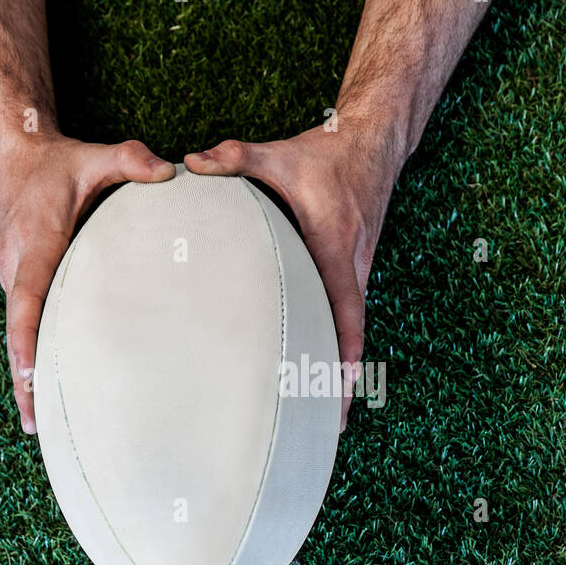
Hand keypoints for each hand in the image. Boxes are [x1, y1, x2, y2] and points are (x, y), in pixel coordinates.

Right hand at [0, 135, 174, 432]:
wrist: (11, 153)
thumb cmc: (54, 162)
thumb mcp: (92, 156)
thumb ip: (130, 160)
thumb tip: (167, 171)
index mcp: (35, 246)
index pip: (27, 301)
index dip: (27, 342)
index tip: (30, 378)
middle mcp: (16, 267)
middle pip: (19, 333)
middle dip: (25, 379)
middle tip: (40, 426)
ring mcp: (13, 276)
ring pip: (20, 333)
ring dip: (26, 375)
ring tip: (42, 425)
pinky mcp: (19, 280)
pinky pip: (25, 323)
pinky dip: (31, 356)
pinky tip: (46, 389)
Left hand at [184, 122, 402, 429]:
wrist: (374, 139)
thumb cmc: (329, 153)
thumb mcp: (282, 155)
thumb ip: (236, 159)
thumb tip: (192, 164)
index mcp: (336, 247)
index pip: (346, 312)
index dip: (342, 355)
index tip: (336, 394)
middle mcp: (354, 263)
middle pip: (351, 333)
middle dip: (341, 381)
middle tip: (326, 426)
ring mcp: (358, 266)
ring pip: (350, 326)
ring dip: (341, 365)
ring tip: (324, 410)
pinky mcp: (354, 264)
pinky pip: (347, 310)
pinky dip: (338, 340)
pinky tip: (318, 361)